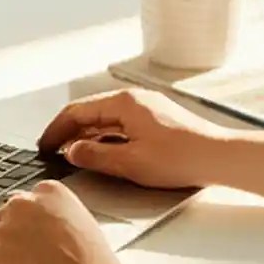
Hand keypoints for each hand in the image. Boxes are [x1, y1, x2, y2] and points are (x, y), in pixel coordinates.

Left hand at [0, 181, 131, 263]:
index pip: (26, 202)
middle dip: (14, 237)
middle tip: (31, 261)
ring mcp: (3, 226)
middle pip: (6, 217)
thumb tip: (43, 229)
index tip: (37, 239)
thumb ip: (56, 216)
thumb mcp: (81, 222)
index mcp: (48, 190)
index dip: (30, 225)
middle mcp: (22, 202)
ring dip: (4, 255)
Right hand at [39, 89, 227, 188]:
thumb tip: (73, 152)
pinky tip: (104, 154)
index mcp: (124, 102)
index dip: (56, 130)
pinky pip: (122, 125)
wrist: (219, 157)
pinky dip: (107, 138)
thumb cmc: (181, 157)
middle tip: (54, 152)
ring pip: (107, 120)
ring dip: (88, 136)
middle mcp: (134, 100)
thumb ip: (96, 157)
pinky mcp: (158, 121)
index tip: (45, 146)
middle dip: (70, 132)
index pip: (78, 111)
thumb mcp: (130, 162)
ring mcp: (147, 109)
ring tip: (75, 156)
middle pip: (91, 113)